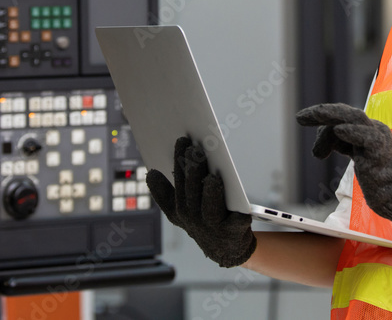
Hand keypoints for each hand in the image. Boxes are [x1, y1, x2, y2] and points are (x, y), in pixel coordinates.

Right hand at [146, 136, 256, 267]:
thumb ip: (164, 193)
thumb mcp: (179, 211)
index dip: (177, 161)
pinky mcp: (233, 233)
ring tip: (212, 177)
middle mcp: (193, 219)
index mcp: (178, 210)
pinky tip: (241, 200)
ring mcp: (212, 227)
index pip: (174, 183)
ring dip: (211, 192)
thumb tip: (150, 174)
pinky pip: (235, 221)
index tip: (181, 141)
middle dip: (192, 169)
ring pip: (210, 207)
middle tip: (195, 149)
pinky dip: (237, 212)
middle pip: (191, 191)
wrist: (226, 250)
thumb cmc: (204, 221)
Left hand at [296, 103, 391, 223]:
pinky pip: (368, 138)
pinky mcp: (381, 152)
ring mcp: (379, 138)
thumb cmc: (375, 175)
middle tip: (301, 116)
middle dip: (323, 112)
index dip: (322, 115)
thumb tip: (319, 143)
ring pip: (356, 119)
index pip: (342, 116)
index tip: (301, 117)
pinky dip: (353, 132)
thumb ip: (339, 143)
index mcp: (367, 128)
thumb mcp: (353, 153)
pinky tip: (339, 130)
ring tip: (315, 115)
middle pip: (347, 113)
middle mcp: (374, 128)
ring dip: (333, 116)